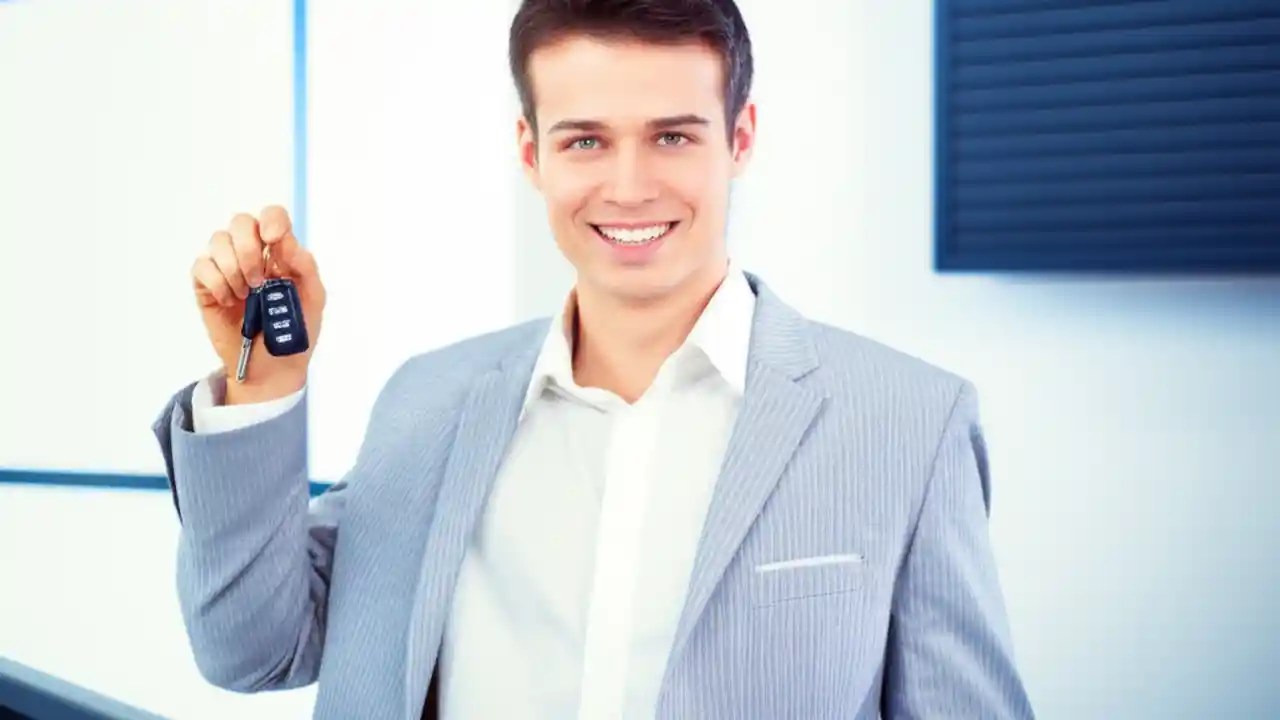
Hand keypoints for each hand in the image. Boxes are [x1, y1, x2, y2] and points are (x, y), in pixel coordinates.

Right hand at [190, 206, 324, 403]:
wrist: (271, 369)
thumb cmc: (295, 333)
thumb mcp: (313, 301)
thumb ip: (305, 268)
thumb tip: (288, 241)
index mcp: (281, 253)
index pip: (272, 217)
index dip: (271, 220)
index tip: (273, 239)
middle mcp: (252, 254)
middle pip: (240, 222)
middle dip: (249, 249)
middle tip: (258, 281)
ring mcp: (228, 268)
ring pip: (218, 241)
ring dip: (233, 268)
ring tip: (246, 295)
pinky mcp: (207, 286)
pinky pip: (201, 266)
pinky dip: (216, 283)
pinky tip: (229, 301)